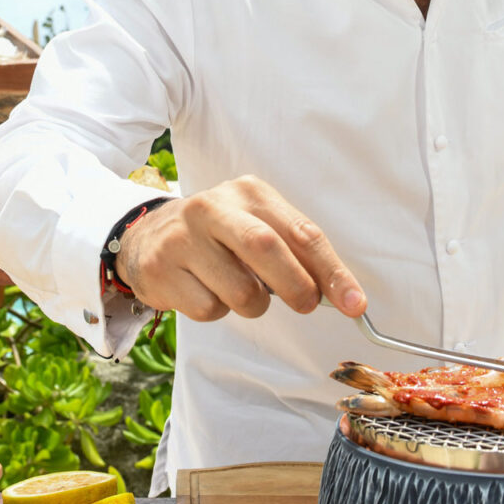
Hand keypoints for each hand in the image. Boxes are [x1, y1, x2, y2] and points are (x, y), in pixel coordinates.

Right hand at [115, 174, 366, 322]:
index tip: (355, 304)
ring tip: (239, 288)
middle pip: (267, 249)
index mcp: (249, 192)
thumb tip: (343, 296)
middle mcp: (213, 207)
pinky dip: (218, 311)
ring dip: (252, 305)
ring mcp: (183, 237)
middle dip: (296, 287)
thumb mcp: (258, 227)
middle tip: (305, 304)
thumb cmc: (219, 237)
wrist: (147, 237)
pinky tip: (205, 290)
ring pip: (241, 291)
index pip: (302, 232)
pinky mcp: (161, 268)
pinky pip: (209, 309)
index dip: (333, 272)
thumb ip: (297, 254)